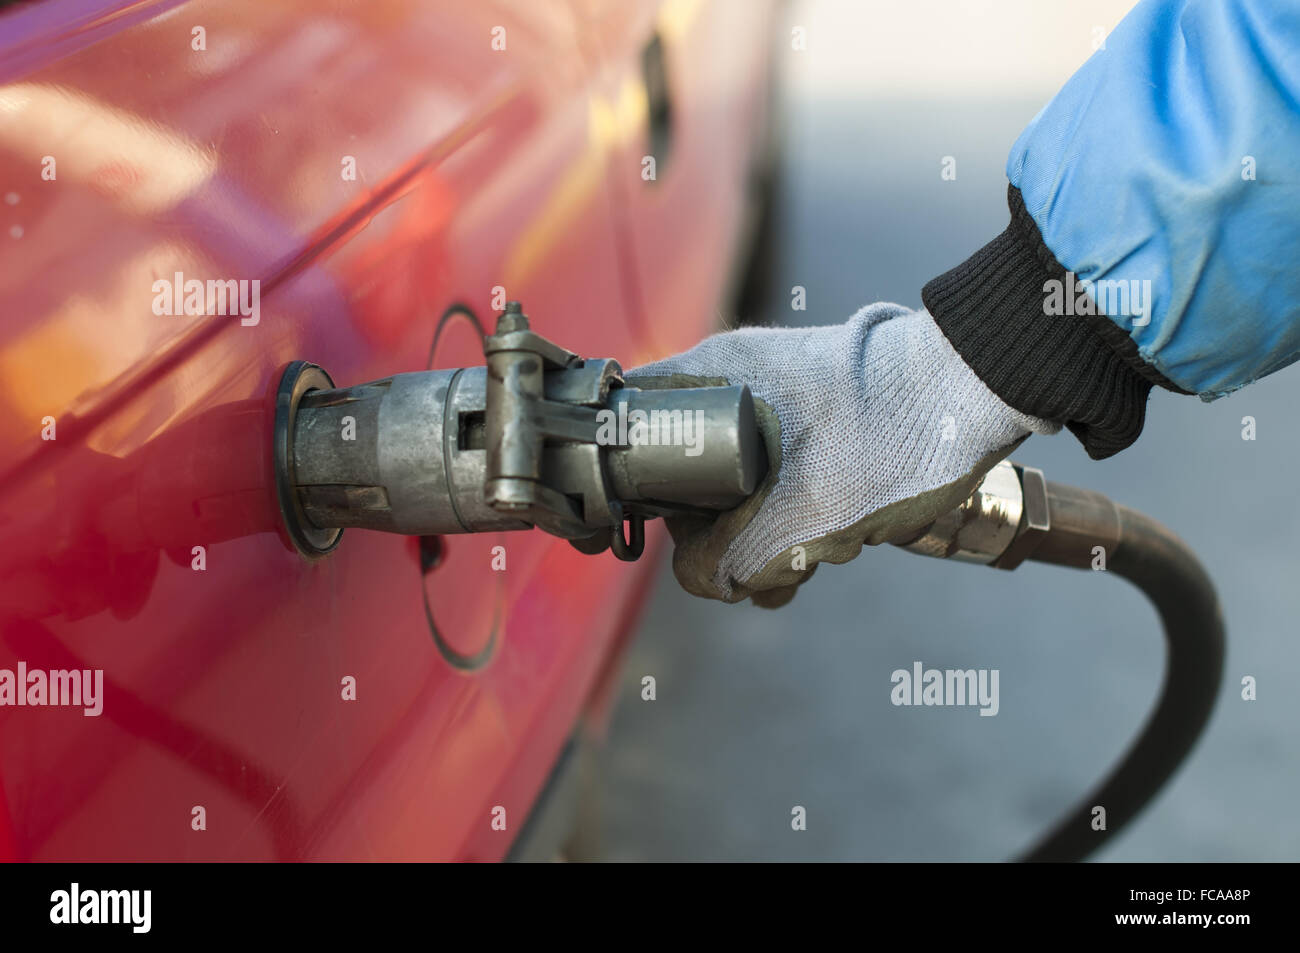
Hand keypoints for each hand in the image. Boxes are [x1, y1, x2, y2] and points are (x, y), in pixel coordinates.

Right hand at [626, 303, 1058, 606]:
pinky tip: (833, 544)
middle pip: (683, 473)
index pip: (626, 435)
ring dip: (766, 537)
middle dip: (721, 538)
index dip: (636, 498)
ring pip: (735, 484)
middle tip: (765, 568)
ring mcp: (774, 392)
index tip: (667, 540)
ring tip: (814, 558)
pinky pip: (777, 475)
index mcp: (706, 378)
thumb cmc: (887, 439)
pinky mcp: (814, 413)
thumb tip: (702, 580)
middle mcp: (729, 376)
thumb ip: (725, 561)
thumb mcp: (795, 521)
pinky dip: (795, 516)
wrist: (980, 391)